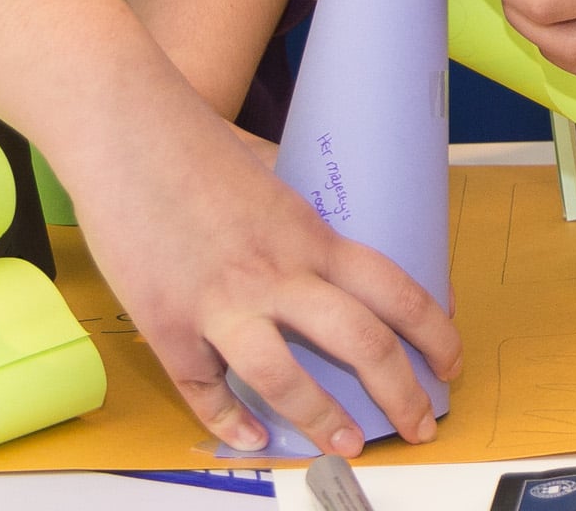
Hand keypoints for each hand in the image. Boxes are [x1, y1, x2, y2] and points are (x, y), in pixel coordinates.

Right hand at [57, 80, 463, 454]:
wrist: (125, 129)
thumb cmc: (195, 140)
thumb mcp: (271, 167)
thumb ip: (299, 210)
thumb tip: (327, 229)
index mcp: (311, 234)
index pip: (397, 291)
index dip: (435, 333)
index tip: (450, 361)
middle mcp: (277, 273)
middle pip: (362, 344)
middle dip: (402, 394)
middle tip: (419, 424)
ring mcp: (221, 303)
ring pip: (286, 380)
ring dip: (324, 421)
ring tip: (347, 446)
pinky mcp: (167, 323)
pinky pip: (203, 390)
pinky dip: (228, 423)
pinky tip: (253, 436)